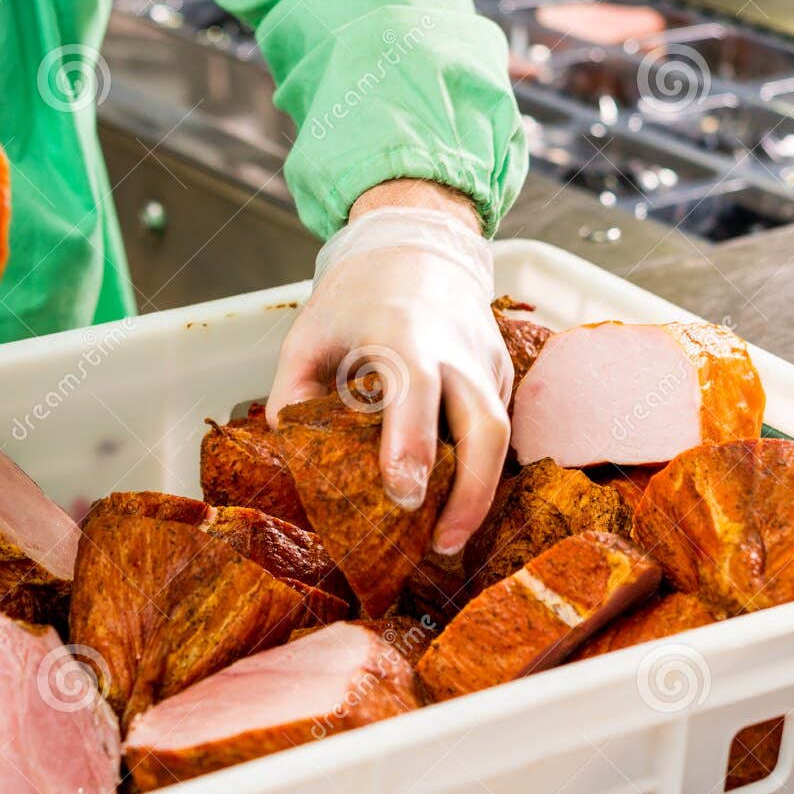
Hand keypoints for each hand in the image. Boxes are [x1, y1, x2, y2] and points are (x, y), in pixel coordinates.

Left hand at [268, 181, 513, 555]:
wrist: (418, 248)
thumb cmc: (357, 296)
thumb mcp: (308, 333)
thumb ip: (293, 393)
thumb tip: (292, 453)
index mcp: (402, 331)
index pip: (416, 389)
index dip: (412, 442)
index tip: (403, 495)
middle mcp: (456, 349)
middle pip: (484, 424)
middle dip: (469, 490)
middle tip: (440, 545)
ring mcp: (486, 362)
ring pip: (501, 434)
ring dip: (479, 494)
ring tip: (447, 541)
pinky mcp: (501, 374)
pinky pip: (497, 429)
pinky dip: (480, 472)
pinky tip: (455, 508)